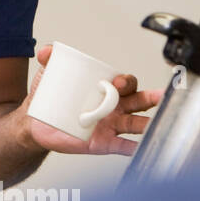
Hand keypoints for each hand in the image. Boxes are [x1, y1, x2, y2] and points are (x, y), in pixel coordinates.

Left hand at [22, 44, 162, 155]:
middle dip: (153, 98)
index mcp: (107, 89)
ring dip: (148, 125)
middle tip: (162, 96)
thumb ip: (50, 60)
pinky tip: (140, 149)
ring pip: (136, 124)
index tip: (117, 83)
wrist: (36, 124)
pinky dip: (133, 148)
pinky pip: (123, 147)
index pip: (126, 83)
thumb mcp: (49, 75)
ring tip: (155, 125)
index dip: (126, 82)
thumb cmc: (49, 97)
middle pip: (140, 102)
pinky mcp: (103, 144)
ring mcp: (111, 126)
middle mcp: (115, 108)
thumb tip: (46, 50)